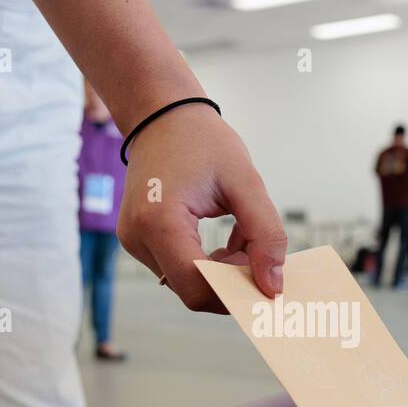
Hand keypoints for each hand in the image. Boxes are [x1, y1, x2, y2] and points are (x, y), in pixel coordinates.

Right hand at [117, 104, 285, 312]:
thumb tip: (273, 285)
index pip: (199, 286)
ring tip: (243, 239)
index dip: (237, 289)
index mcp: (160, 221)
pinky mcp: (139, 241)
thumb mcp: (246, 182)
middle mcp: (139, 238)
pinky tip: (226, 241)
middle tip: (260, 253)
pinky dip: (209, 265)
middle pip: (193, 291)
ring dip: (223, 273)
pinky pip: (179, 270)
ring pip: (188, 284)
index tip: (267, 275)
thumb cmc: (203, 141)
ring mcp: (134, 242)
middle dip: (233, 281)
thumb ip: (266, 234)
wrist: (162, 115)